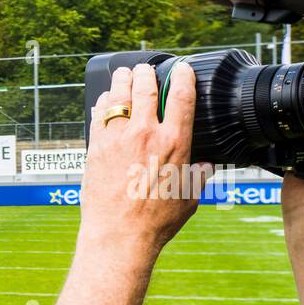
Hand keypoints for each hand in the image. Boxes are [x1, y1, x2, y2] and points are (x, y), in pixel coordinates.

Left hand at [82, 62, 210, 254]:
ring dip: (121, 81)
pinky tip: (103, 101)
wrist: (119, 235)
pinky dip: (102, 105)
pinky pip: (97, 117)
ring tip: (123, 74)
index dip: (183, 76)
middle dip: (146, 73)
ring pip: (117, 97)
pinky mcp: (95, 149)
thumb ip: (199, 175)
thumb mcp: (189, 197)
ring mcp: (117, 140)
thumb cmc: (156, 222)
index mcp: (174, 143)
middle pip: (145, 89)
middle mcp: (145, 135)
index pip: (181, 96)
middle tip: (145, 68)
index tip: (182, 69)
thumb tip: (208, 165)